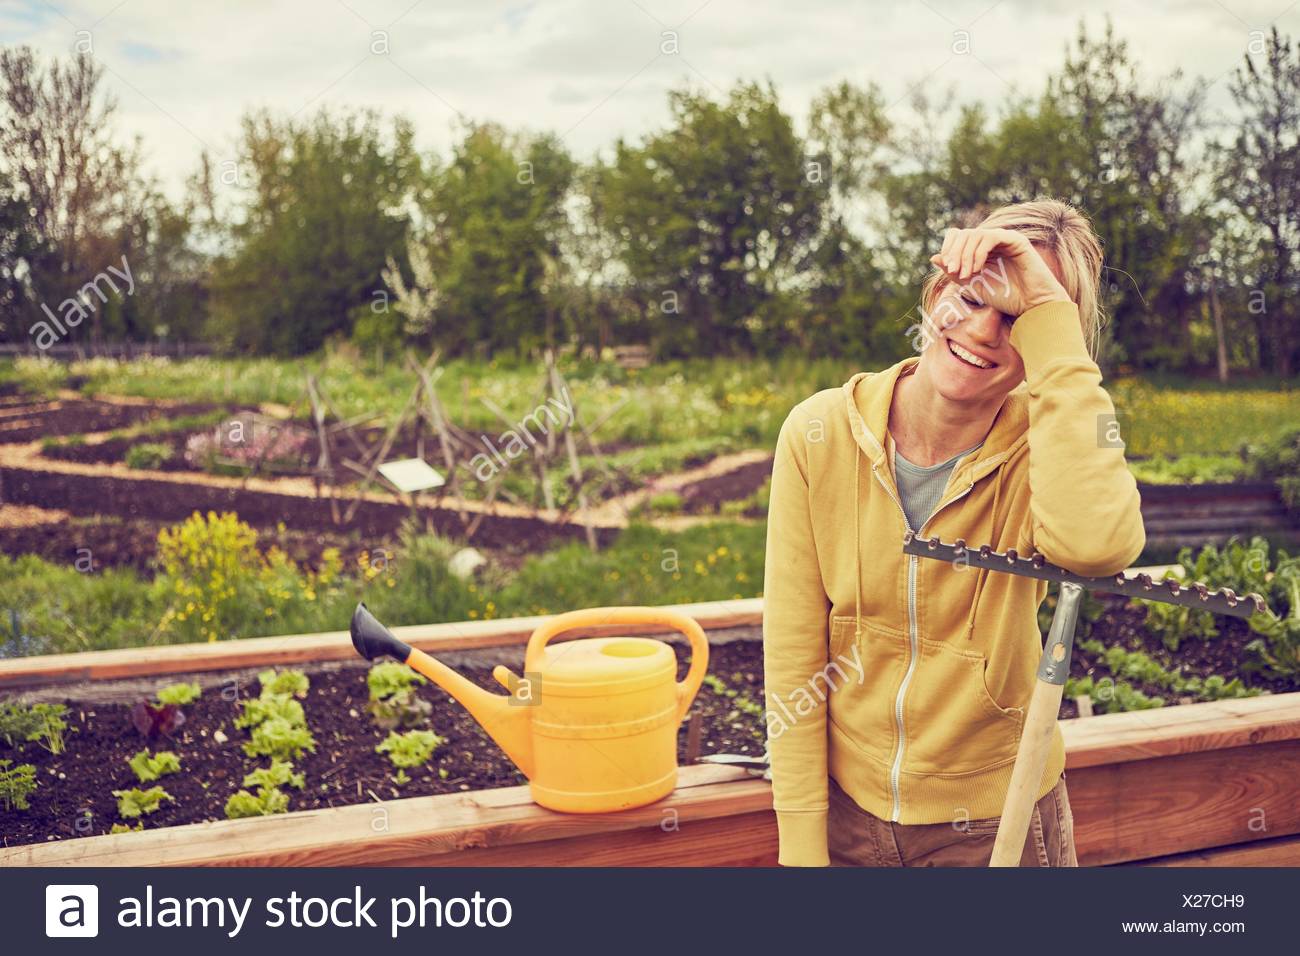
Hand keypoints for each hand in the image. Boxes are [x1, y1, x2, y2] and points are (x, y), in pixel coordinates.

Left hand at [929, 227, 1070, 317]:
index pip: (957, 236)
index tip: (948, 269)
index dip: (948, 249)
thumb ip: (954, 272)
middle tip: (954, 271)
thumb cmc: (1005, 297)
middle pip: (963, 234)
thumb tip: (934, 257)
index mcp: (979, 249)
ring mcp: (1004, 238)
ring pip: (975, 234)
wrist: (1031, 305)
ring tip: (966, 275)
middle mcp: (991, 241)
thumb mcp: (972, 285)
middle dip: (954, 253)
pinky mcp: (1015, 240)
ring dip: (965, 255)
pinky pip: (990, 237)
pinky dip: (979, 252)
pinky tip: (977, 268)